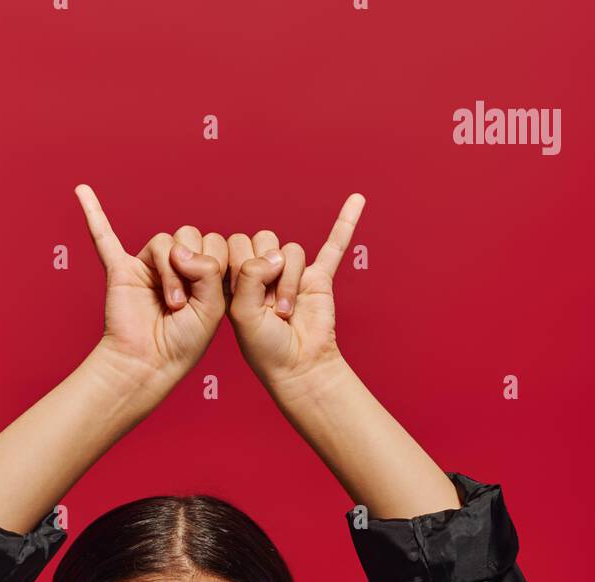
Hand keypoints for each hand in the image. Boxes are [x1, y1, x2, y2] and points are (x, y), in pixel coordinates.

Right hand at [75, 184, 228, 391]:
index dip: (215, 266)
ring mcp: (146, 267)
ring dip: (170, 272)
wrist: (150, 364)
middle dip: (191, 267)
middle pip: (188, 236)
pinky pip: (105, 238)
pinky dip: (94, 214)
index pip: (213, 244)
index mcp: (200, 274)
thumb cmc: (183, 343)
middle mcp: (174, 266)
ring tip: (170, 302)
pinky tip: (81, 192)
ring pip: (163, 241)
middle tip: (184, 303)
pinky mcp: (120, 271)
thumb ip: (208, 270)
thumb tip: (180, 248)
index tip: (212, 297)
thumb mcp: (212, 307)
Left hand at [225, 193, 365, 394]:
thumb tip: (275, 254)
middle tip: (269, 309)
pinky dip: (345, 223)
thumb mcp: (242, 312)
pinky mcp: (320, 279)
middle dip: (267, 275)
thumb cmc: (266, 347)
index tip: (244, 302)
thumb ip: (248, 276)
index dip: (240, 269)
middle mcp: (265, 270)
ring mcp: (293, 273)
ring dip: (289, 281)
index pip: (237, 246)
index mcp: (239, 277)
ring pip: (290, 250)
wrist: (298, 367)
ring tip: (287, 309)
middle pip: (263, 241)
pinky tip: (357, 200)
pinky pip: (334, 246)